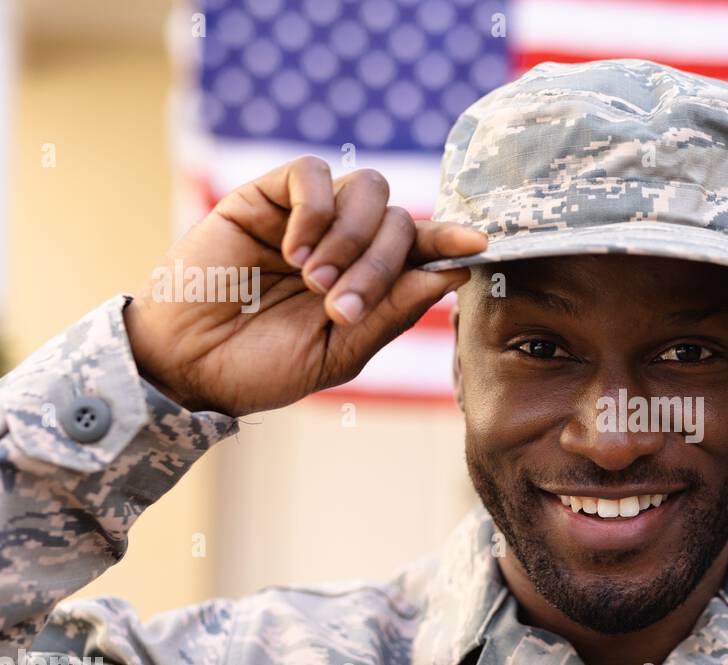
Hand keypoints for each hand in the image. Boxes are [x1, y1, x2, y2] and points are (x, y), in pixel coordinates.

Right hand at [124, 156, 486, 416]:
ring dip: (351, 239)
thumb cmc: (262, 366)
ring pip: (367, 190)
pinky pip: (312, 174)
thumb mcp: (338, 352)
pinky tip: (295, 250)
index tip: (479, 245)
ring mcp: (308, 218)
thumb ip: (390, 312)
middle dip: (382, 264)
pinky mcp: (265, 196)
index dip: (452, 242)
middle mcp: (345, 244)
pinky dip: (315, 209)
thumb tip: (450, 275)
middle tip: (340, 305)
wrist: (188, 365)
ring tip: (314, 282)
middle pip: (400, 220)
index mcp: (368, 283)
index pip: (422, 249)